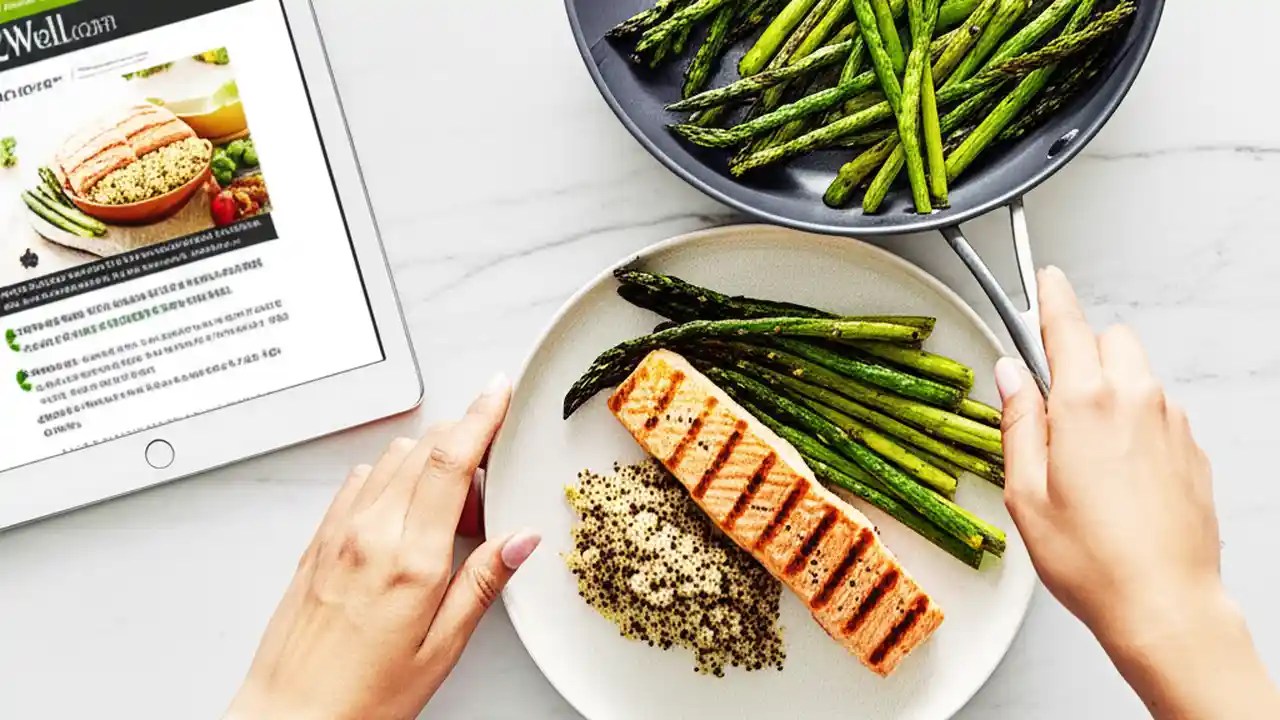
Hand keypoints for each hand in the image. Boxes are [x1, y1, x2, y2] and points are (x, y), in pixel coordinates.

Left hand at [225, 376, 539, 719]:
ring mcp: (339, 533)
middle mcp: (370, 534)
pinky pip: (360, 483)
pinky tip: (405, 515)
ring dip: (428, 459)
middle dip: (462, 436)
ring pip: (390, 459)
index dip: (480, 416)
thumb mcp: (442, 648)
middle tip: (489, 472)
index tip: (498, 391)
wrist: (290, 718)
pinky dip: (391, 478)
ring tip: (451, 508)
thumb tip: (521, 540)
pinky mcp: (318, 541)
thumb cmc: (362, 697)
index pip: (452, 461)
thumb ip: (482, 583)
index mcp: (410, 560)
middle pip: (423, 447)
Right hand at [997, 267, 1278, 717]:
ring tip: (1085, 453)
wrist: (1166, 605)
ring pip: (1138, 376)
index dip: (1052, 297)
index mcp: (1086, 404)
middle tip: (1054, 399)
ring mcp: (1172, 423)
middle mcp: (1136, 400)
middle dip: (1082, 353)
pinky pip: (1159, 413)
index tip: (1046, 278)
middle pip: (1110, 341)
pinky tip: (1117, 476)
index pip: (1067, 325)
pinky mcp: (1193, 450)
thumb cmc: (1092, 559)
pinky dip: (1136, 424)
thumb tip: (1010, 377)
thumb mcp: (1026, 492)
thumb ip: (1018, 423)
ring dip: (1110, 391)